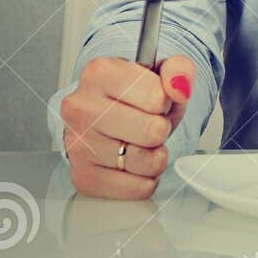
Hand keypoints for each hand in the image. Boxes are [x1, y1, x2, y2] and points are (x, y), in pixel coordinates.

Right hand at [60, 54, 194, 198]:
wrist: (104, 117)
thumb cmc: (131, 96)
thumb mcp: (159, 74)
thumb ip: (178, 70)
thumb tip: (179, 86)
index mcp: (99, 73)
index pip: (157, 97)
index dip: (166, 102)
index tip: (154, 100)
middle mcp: (80, 107)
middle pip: (152, 132)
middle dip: (161, 129)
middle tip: (149, 123)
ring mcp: (77, 144)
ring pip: (146, 162)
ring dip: (155, 156)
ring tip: (141, 142)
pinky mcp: (83, 177)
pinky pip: (138, 188)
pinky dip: (145, 179)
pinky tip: (133, 163)